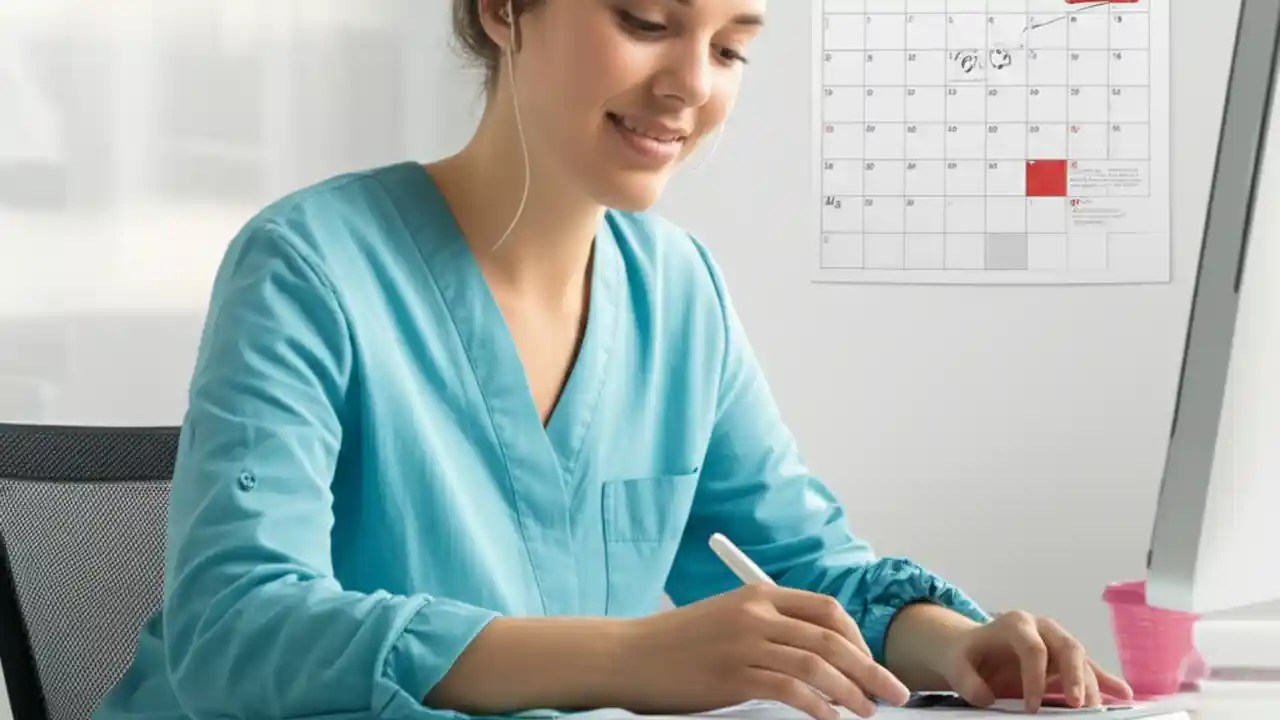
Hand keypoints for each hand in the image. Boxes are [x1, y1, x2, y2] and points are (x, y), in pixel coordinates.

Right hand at [619, 584, 910, 719]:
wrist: (628, 655)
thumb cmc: (677, 643)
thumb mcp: (727, 617)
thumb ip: (768, 625)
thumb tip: (818, 651)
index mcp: (758, 594)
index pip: (827, 610)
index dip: (858, 638)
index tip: (870, 664)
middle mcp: (756, 614)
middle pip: (832, 639)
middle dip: (870, 668)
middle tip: (893, 693)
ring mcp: (745, 644)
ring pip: (817, 666)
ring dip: (851, 692)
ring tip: (866, 712)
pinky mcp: (733, 676)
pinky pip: (790, 691)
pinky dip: (818, 707)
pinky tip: (829, 719)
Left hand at [936, 610, 1133, 712]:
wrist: (971, 649)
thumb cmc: (967, 654)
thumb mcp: (956, 663)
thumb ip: (967, 680)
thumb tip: (986, 698)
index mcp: (1015, 623)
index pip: (1032, 648)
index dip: (1035, 678)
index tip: (1031, 707)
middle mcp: (1042, 628)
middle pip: (1067, 647)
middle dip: (1075, 676)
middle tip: (1076, 705)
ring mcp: (1057, 642)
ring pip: (1083, 660)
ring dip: (1091, 686)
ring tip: (1094, 712)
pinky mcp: (1066, 659)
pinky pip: (1090, 668)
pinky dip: (1107, 681)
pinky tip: (1124, 695)